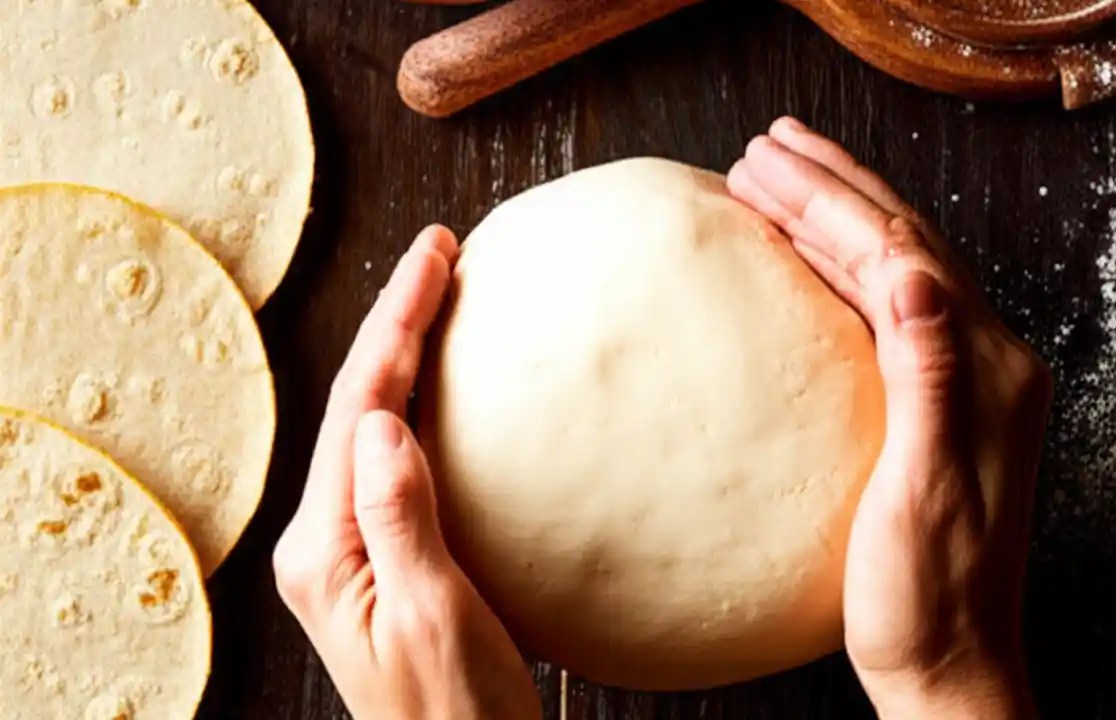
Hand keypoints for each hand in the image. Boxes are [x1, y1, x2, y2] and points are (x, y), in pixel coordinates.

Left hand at [274, 227, 540, 719]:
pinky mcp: (380, 560)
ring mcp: (348, 551)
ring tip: (439, 294)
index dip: (398, 325)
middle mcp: (324, 542)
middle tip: (441, 251)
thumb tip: (380, 418)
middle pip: (356, 404)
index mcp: (327, 550)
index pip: (359, 407)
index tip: (436, 258)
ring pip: (370, 425)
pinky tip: (441, 385)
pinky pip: (393, 461)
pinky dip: (417, 406)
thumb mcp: (433, 617)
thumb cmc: (457, 713)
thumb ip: (400, 517)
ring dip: (404, 355)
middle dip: (397, 322)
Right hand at [729, 119, 1049, 719]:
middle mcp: (985, 363)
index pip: (901, 257)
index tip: (765, 164)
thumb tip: (910, 272)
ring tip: (780, 177)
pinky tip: (808, 258)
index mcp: (988, 372)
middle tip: (764, 145)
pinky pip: (884, 314)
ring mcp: (962, 382)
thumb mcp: (928, 488)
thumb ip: (932, 375)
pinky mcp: (932, 406)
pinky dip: (841, 271)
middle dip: (832, 188)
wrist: (948, 666)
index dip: (833, 203)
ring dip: (836, 218)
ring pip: (893, 271)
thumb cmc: (929, 598)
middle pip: (902, 245)